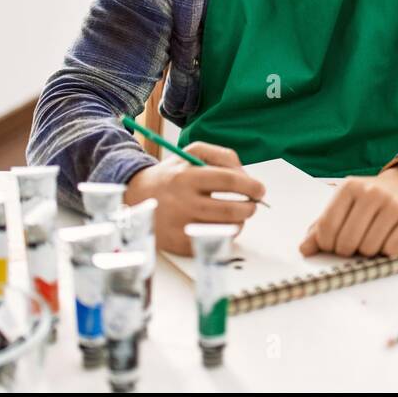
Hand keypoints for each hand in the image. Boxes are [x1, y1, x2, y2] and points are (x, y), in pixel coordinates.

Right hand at [123, 143, 264, 255]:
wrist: (138, 196)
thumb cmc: (173, 174)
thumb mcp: (193, 152)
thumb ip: (224, 157)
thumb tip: (246, 177)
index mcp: (186, 176)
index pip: (228, 181)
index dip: (251, 185)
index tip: (260, 189)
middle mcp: (182, 201)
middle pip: (230, 210)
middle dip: (249, 207)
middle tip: (252, 204)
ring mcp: (180, 225)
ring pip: (225, 229)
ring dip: (240, 222)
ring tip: (236, 214)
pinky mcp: (179, 244)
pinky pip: (213, 243)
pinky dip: (224, 235)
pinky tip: (220, 224)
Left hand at [299, 165, 397, 257]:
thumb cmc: (369, 202)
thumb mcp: (344, 206)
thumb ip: (322, 227)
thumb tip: (304, 250)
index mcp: (349, 187)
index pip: (327, 227)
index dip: (326, 245)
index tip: (332, 246)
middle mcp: (372, 192)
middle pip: (347, 241)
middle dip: (347, 250)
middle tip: (353, 245)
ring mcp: (394, 204)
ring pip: (369, 248)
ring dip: (368, 252)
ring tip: (373, 238)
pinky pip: (392, 250)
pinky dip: (388, 252)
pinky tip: (389, 238)